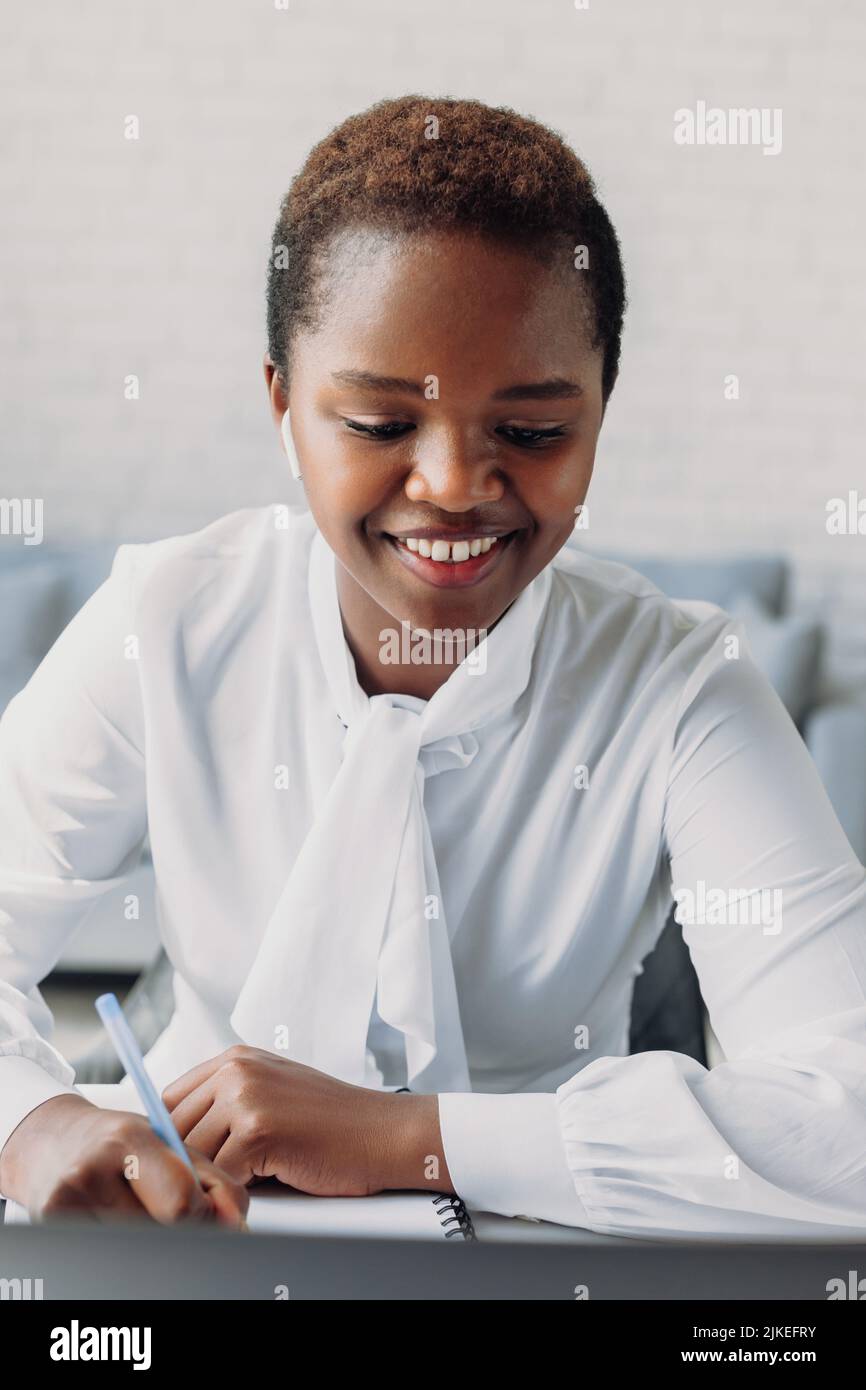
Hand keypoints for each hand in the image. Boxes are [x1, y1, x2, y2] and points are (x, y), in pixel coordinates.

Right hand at [0, 1093, 248, 1225]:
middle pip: (159, 1230)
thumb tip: (235, 1225)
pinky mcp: (48, 1222)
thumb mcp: (171, 1147)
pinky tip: (112, 1221)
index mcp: (130, 1137)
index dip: (202, 1215)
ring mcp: (65, 1198)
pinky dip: (122, 1243)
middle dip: (178, 1229)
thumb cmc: (122, 1145)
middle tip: (170, 1214)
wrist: (53, 1142)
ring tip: (136, 1210)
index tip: (204, 1212)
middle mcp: (91, 1167)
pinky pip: (109, 1251)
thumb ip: (214, 1182)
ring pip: (136, 1246)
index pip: (181, 1201)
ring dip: (148, 1237)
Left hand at [162, 1045, 453, 1196]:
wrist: (384, 1133)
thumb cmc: (334, 1123)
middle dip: (187, 1163)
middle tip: (207, 1187)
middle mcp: (236, 1070)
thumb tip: (175, 1143)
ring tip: (237, 1189)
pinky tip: (256, 1192)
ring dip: (210, 1179)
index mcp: (236, 1058)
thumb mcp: (274, 1093)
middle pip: (173, 1128)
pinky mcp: (257, 1130)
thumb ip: (228, 1103)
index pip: (170, 1100)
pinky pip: (219, 1175)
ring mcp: (245, 1097)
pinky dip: (231, 1193)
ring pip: (193, 1155)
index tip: (185, 1163)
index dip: (173, 1137)